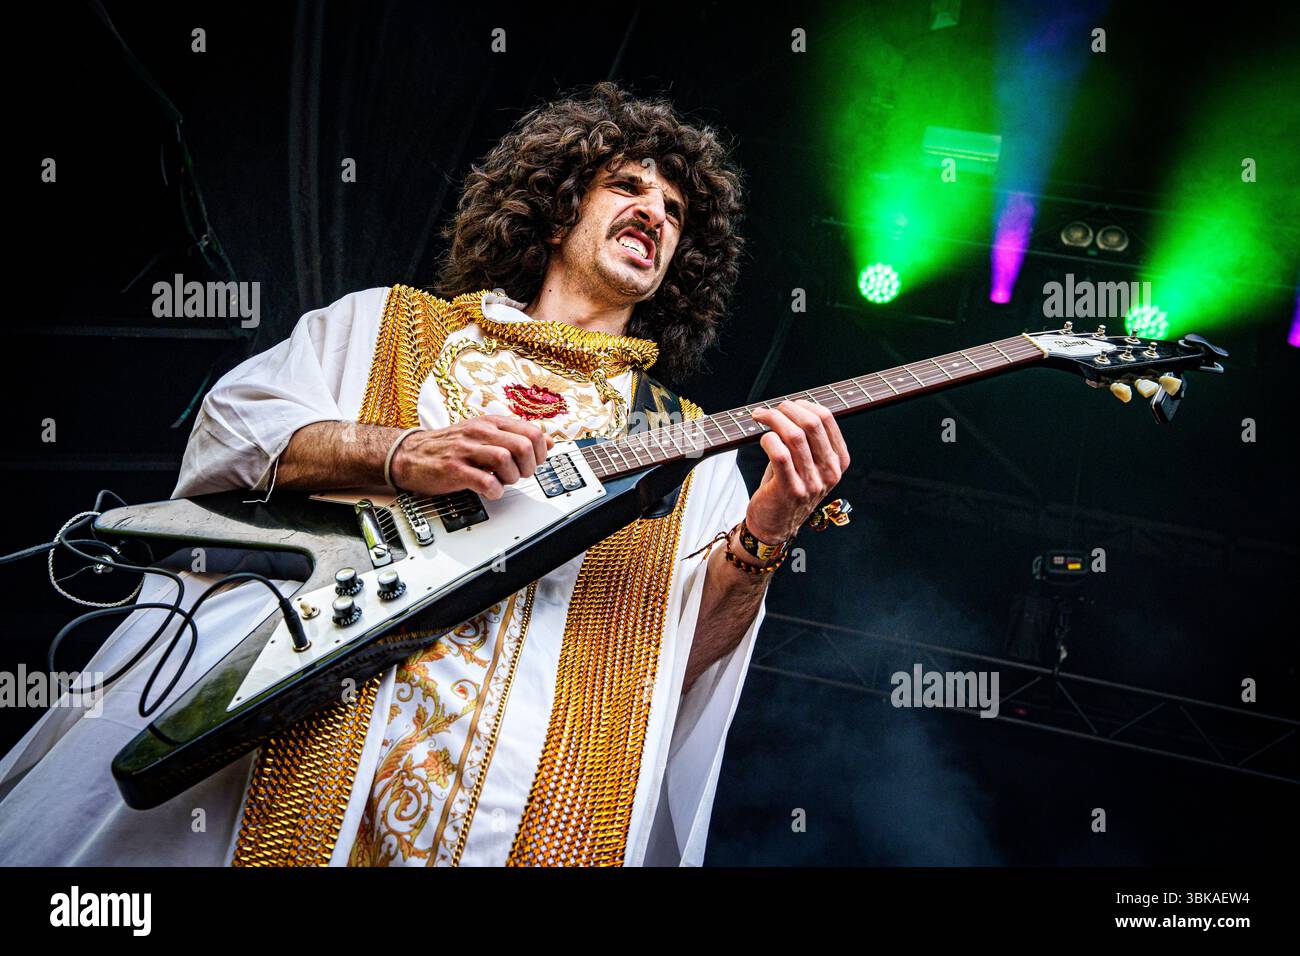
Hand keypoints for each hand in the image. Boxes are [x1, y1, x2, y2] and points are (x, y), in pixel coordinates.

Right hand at [390, 416, 553, 499]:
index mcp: (490, 423)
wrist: (409, 454)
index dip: (540, 451)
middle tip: (520, 475)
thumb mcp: (485, 434)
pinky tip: (491, 490)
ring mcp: (466, 450)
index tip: (534, 462)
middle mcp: (480, 433)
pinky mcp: (454, 469)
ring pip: (506, 459)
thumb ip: (515, 436)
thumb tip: (548, 441)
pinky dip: (494, 490)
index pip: (531, 431)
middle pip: (523, 445)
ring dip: (512, 477)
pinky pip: (484, 480)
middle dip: (529, 466)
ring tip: (504, 482)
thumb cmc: (449, 446)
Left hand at [746, 400, 850, 542]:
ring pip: (794, 436)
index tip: (788, 405)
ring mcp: (811, 482)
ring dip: (773, 420)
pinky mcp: (790, 489)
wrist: (774, 525)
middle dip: (787, 409)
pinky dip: (768, 439)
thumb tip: (789, 407)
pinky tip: (762, 439)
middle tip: (770, 410)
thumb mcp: (808, 465)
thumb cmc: (788, 489)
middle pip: (812, 423)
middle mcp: (829, 472)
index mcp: (838, 462)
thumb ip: (806, 439)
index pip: (827, 419)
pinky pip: (779, 453)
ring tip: (761, 418)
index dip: (804, 404)